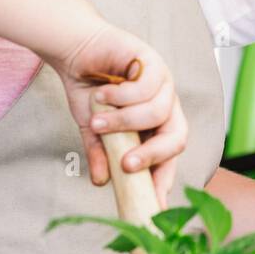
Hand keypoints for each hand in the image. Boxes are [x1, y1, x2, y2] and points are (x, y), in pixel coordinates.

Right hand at [46, 18, 187, 205]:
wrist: (76, 50)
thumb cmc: (90, 90)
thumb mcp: (93, 128)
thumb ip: (101, 153)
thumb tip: (102, 182)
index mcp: (158, 123)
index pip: (171, 154)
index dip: (164, 178)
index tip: (153, 202)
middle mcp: (166, 103)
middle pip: (178, 136)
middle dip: (153, 154)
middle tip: (126, 165)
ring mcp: (163, 81)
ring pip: (157, 112)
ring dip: (124, 122)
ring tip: (97, 122)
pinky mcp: (153, 60)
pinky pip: (145, 87)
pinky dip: (121, 96)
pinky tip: (101, 94)